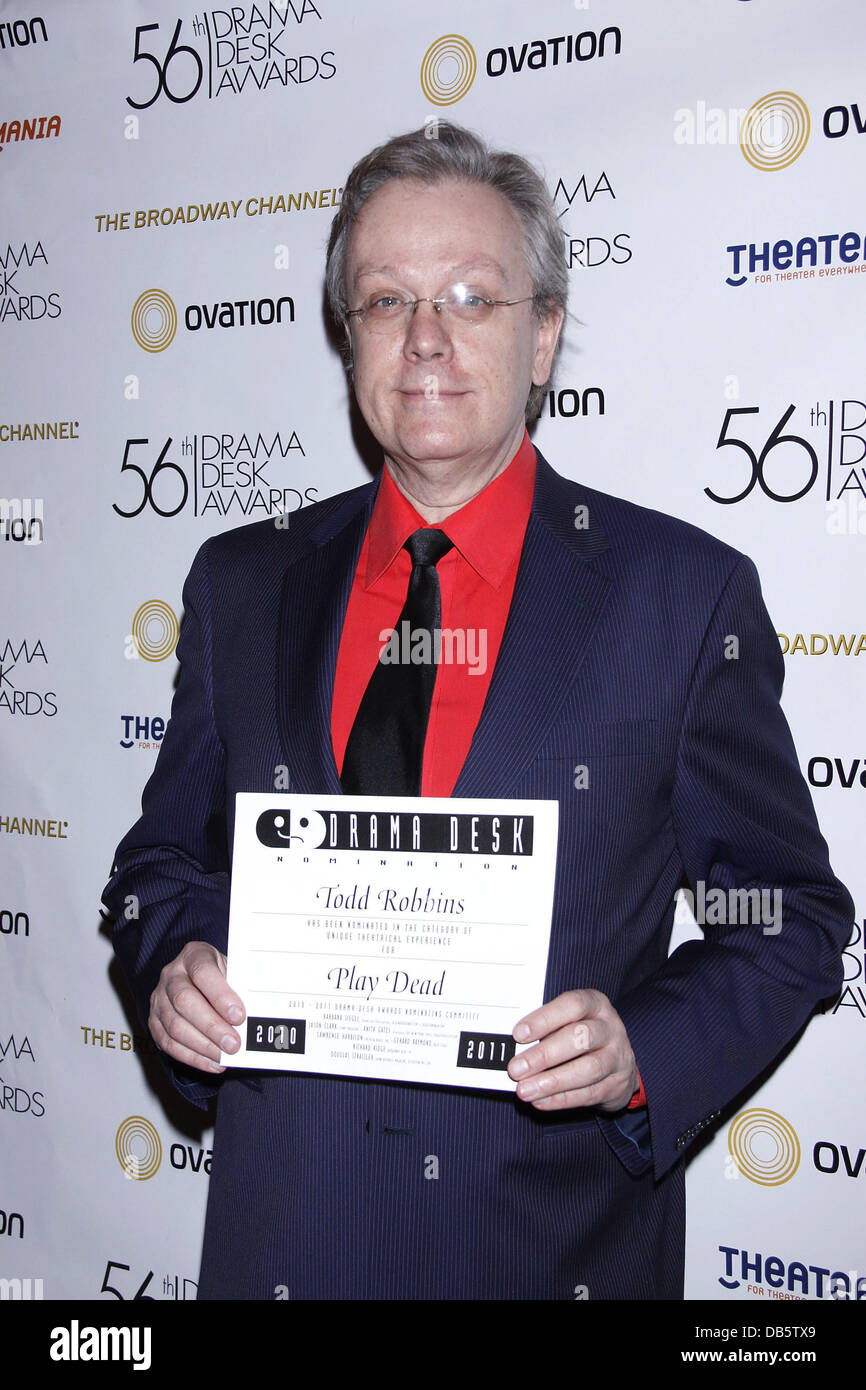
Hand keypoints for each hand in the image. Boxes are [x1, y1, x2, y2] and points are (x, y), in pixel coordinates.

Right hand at [149, 941, 244, 1073]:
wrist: (199, 979)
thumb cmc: (221, 976)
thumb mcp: (233, 970)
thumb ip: (241, 987)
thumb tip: (259, 1012)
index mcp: (193, 955)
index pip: (203, 972)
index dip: (220, 995)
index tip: (239, 1015)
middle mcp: (171, 975)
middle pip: (185, 1001)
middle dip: (212, 1026)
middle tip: (234, 1043)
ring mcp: (159, 999)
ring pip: (175, 1026)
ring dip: (203, 1045)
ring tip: (225, 1055)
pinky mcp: (155, 1022)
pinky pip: (169, 1044)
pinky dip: (193, 1057)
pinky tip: (213, 1063)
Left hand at [508, 988, 637, 1111]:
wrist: (619, 1064)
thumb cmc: (582, 1036)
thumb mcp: (568, 1022)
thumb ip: (546, 1030)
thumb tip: (515, 1047)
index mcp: (595, 1004)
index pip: (572, 1005)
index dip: (545, 1019)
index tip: (519, 1034)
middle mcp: (610, 1028)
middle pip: (580, 1038)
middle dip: (544, 1055)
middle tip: (516, 1068)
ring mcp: (617, 1057)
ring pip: (588, 1069)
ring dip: (553, 1082)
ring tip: (525, 1089)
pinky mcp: (617, 1085)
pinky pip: (589, 1094)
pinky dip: (561, 1099)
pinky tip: (541, 1100)